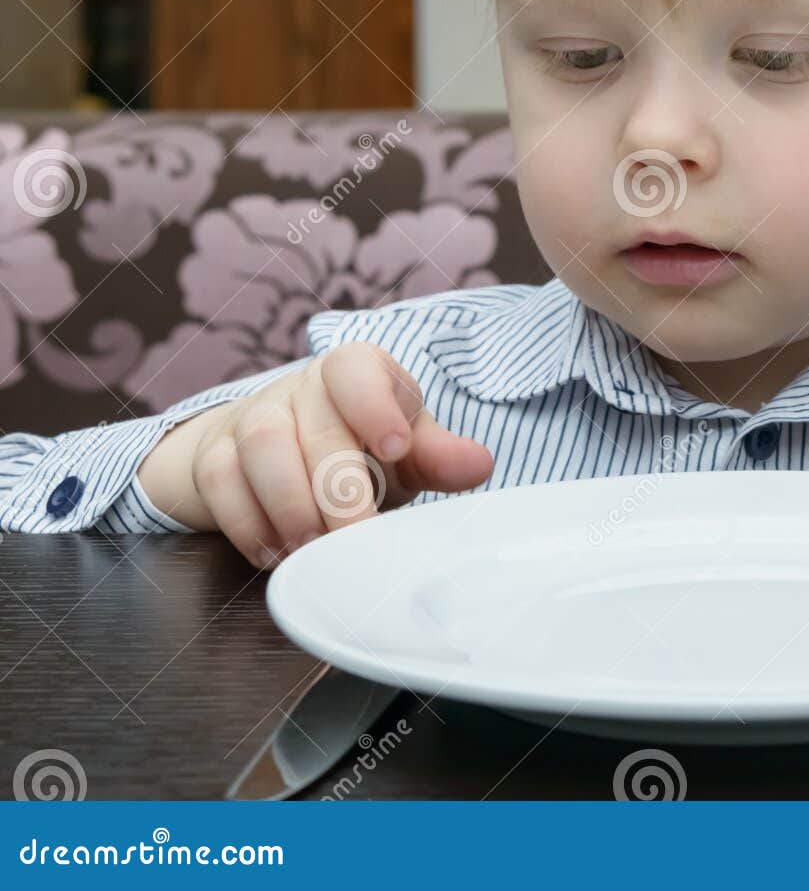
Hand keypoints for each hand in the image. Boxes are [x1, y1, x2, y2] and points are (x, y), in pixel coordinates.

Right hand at [136, 342, 494, 566]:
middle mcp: (302, 386)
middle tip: (356, 536)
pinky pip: (220, 480)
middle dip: (337, 488)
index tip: (397, 446)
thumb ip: (439, 456)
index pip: (358, 369)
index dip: (374, 404)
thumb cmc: (358, 446)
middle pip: (314, 424)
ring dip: (289, 503)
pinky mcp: (215, 453)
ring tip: (313, 547)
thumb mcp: (405, 449)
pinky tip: (275, 552)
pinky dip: (247, 522)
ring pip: (261, 443)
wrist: (282, 450)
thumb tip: (480, 465)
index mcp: (357, 371)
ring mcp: (254, 415)